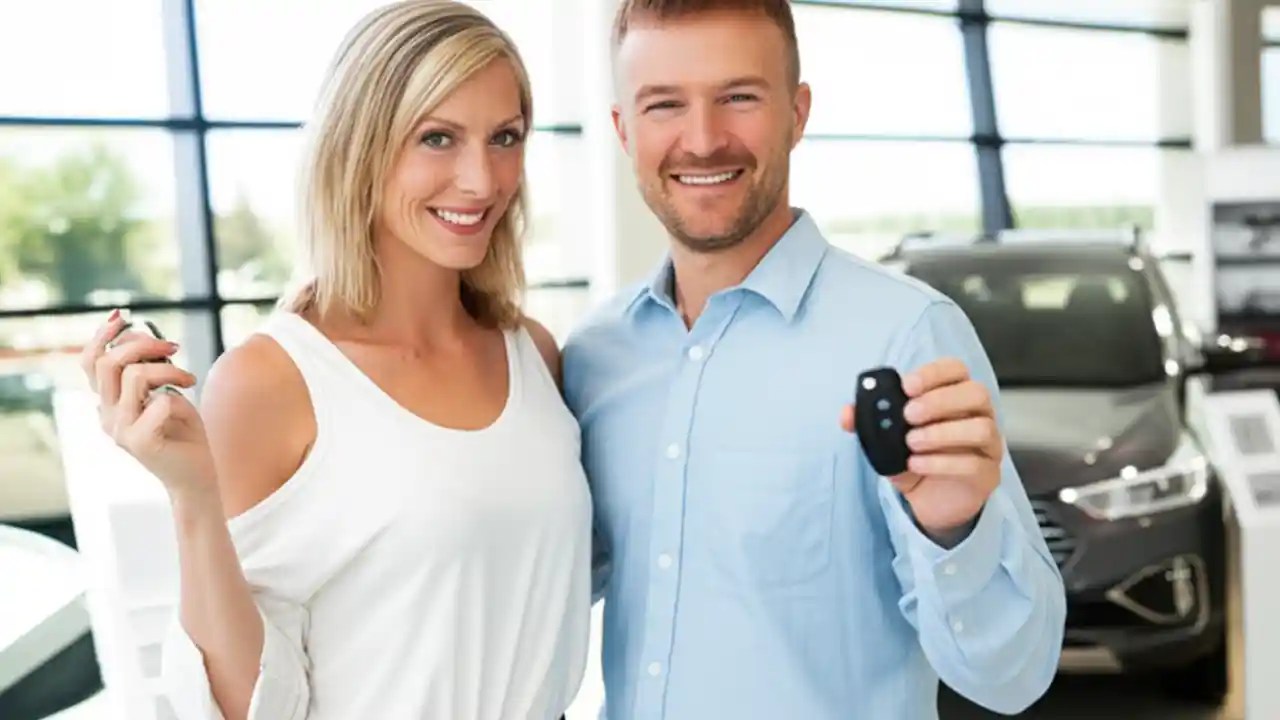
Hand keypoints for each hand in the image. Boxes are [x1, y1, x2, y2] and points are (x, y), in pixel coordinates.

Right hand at [79, 310, 216, 500]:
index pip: (90, 362)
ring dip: (169, 370)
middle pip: (108, 362)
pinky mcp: (140, 442)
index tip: (123, 316)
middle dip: (144, 344)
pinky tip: (187, 412)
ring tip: (188, 380)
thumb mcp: (165, 391)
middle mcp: (107, 415)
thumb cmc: (183, 433)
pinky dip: (179, 399)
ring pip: (135, 376)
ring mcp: (120, 430)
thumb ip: (148, 368)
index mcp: (108, 403)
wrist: (196, 476)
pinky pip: (160, 402)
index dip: (102, 336)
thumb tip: (136, 333)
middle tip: (174, 348)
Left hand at [842, 357, 1001, 544]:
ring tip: (912, 443)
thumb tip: (847, 414)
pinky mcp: (988, 474)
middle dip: (940, 400)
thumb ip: (868, 424)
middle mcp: (978, 415)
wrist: (929, 501)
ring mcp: (988, 445)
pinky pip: (973, 464)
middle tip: (908, 415)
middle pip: (976, 393)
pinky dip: (941, 463)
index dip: (933, 373)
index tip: (906, 386)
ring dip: (942, 433)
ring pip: (981, 428)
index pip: (956, 370)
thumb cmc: (915, 459)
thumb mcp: (887, 440)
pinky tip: (916, 464)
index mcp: (955, 396)